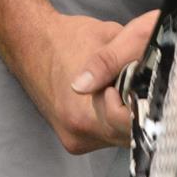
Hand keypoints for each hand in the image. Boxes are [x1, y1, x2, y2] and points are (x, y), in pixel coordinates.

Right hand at [7, 9, 158, 153]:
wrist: (31, 41)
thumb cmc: (70, 37)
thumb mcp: (107, 38)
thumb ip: (123, 62)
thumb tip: (138, 84)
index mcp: (83, 115)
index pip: (131, 126)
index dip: (144, 104)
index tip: (146, 84)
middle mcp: (78, 135)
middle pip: (128, 135)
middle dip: (140, 110)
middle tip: (140, 83)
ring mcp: (75, 140)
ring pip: (120, 137)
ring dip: (129, 116)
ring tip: (124, 87)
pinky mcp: (75, 139)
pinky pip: (108, 135)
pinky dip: (116, 120)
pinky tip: (114, 96)